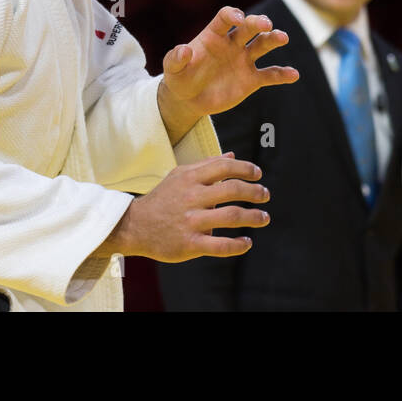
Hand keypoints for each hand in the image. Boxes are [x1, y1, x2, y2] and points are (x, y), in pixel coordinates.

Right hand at [100, 153, 270, 261]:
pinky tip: (247, 242)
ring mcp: (191, 221)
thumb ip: (207, 165)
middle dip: (255, 192)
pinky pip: (220, 245)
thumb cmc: (163, 198)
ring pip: (231, 217)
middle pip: (232, 190)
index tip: (258, 175)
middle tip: (265, 195)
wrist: (135, 226)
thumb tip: (232, 155)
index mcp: (190, 178)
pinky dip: (238, 245)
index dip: (246, 169)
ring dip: (253, 217)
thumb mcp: (180, 175)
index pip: (225, 167)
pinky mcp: (189, 244)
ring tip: (264, 218)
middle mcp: (192, 197)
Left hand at [158, 6, 297, 139]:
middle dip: (258, 23)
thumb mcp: (172, 69)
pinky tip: (293, 74)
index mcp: (214, 35)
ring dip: (273, 39)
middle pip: (249, 27)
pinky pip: (270, 74)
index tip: (238, 18)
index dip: (232, 15)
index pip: (225, 17)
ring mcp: (244, 60)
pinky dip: (282, 74)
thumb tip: (184, 50)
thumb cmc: (180, 78)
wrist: (189, 99)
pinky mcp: (251, 79)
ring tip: (283, 37)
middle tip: (267, 24)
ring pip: (263, 45)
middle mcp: (232, 43)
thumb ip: (176, 59)